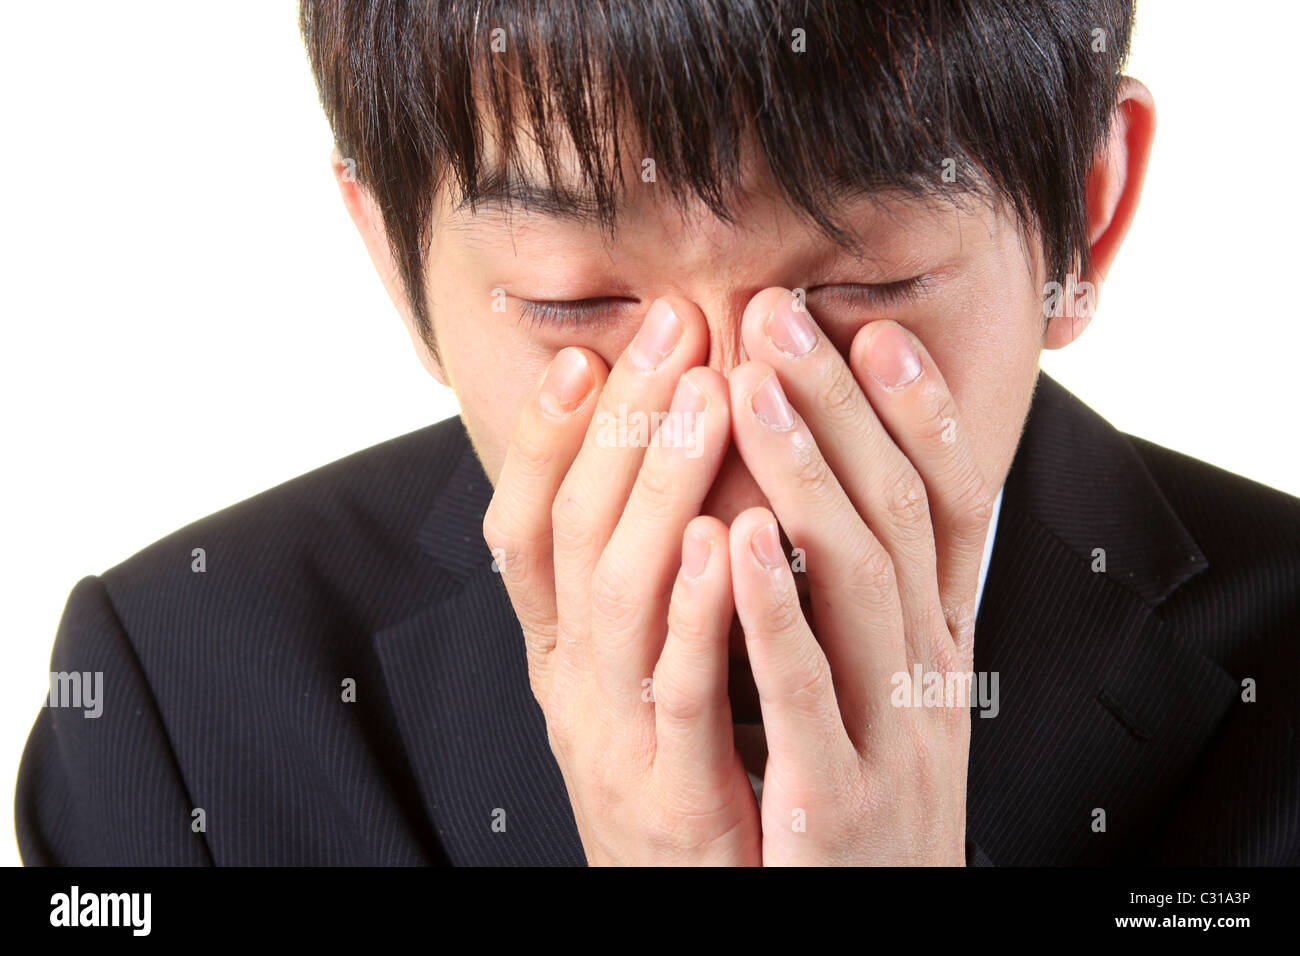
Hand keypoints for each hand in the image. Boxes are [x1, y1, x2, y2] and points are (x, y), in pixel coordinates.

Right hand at [483, 299, 761, 864]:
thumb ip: (644, 589)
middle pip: (577, 535)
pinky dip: (703, 608)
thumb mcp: (638, 681)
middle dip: (621, 424)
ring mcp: (614, 740)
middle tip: (671, 327)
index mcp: (562, 656)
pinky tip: (734, 534)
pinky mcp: (674, 797)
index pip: (526, 531)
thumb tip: (666, 472)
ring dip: (660, 487)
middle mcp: (571, 687)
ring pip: (620, 595)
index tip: (584, 351)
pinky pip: (686, 688)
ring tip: (703, 394)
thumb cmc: (684, 781)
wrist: (697, 915)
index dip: (549, 440)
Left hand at [726, 288, 995, 864]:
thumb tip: (847, 495)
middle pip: (900, 515)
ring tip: (750, 386)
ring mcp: (892, 734)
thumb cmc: (862, 799)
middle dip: (841, 409)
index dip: (919, 417)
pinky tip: (737, 534)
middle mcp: (928, 674)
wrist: (870, 928)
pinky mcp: (840, 797)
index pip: (949, 510)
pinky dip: (776, 607)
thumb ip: (871, 605)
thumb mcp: (886, 696)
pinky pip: (808, 689)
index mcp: (936, 647)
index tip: (870, 330)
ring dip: (808, 474)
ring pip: (862, 581)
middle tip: (780, 317)